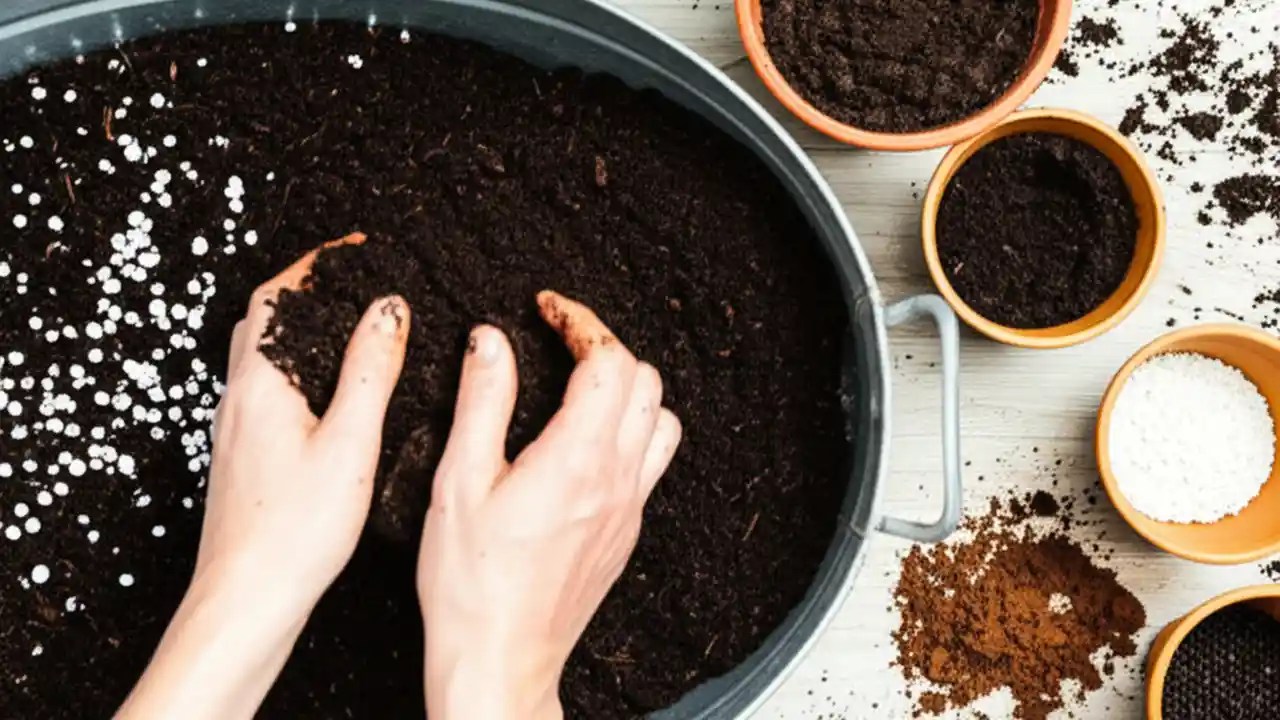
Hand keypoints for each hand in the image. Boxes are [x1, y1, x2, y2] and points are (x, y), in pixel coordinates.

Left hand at [195, 233, 408, 608]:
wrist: (245, 600)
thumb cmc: (296, 530)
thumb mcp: (350, 441)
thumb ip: (371, 369)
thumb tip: (388, 307)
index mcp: (260, 382)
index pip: (278, 295)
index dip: (317, 264)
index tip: (358, 249)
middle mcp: (238, 398)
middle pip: (265, 320)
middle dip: (311, 290)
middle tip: (358, 278)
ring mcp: (235, 429)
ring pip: (266, 356)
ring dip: (305, 329)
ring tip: (353, 325)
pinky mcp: (243, 457)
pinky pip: (270, 389)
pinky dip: (302, 368)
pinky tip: (333, 393)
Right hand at [418, 291, 681, 719]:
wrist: (501, 661)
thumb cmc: (470, 583)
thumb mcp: (459, 481)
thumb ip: (482, 402)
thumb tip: (491, 342)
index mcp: (576, 458)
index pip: (607, 359)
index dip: (580, 319)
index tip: (548, 309)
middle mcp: (616, 478)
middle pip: (644, 380)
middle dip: (604, 346)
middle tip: (559, 340)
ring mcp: (629, 506)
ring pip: (661, 419)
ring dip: (629, 387)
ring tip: (581, 385)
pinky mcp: (627, 531)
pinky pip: (652, 461)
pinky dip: (632, 429)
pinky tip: (587, 441)